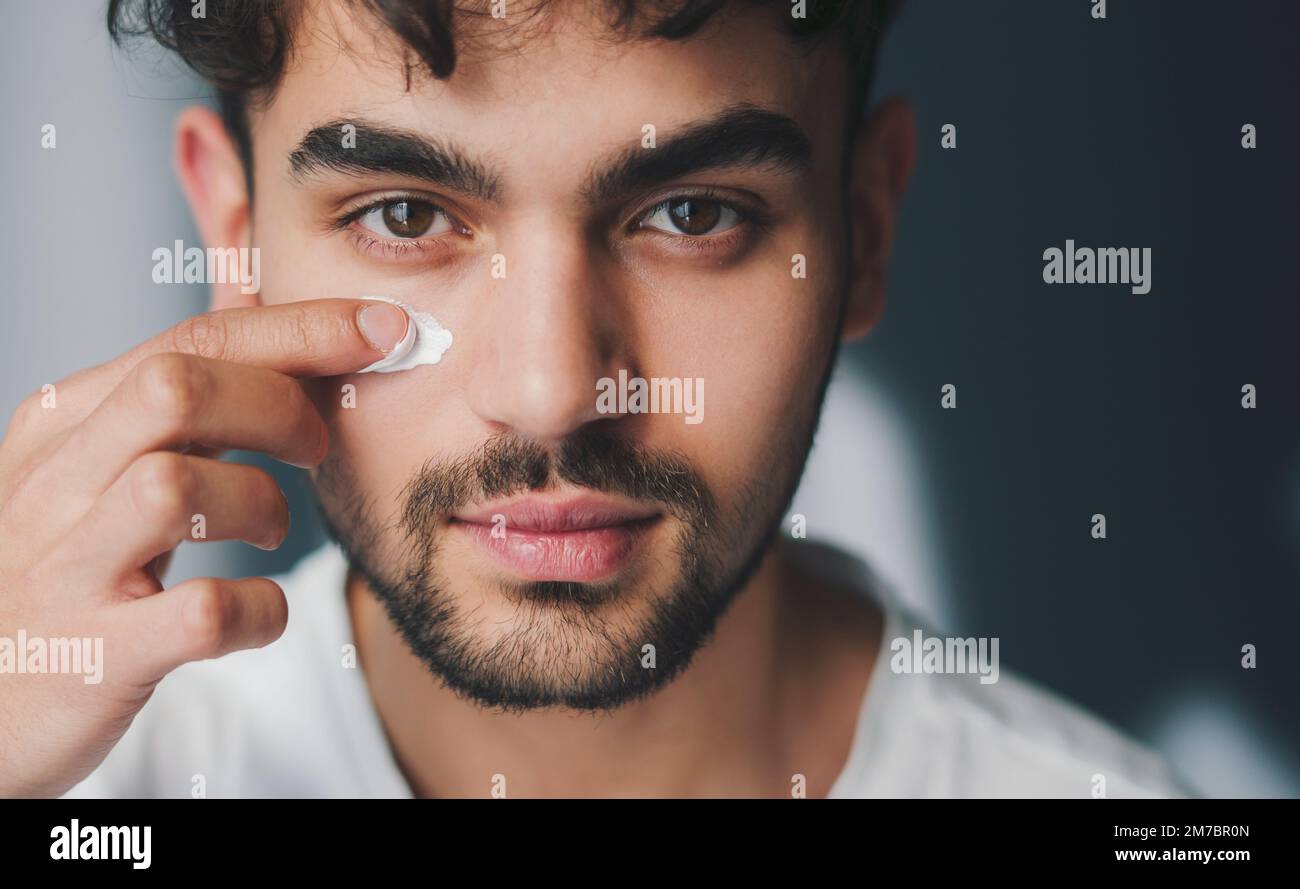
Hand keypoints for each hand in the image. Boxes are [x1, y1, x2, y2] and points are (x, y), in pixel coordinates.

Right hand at [0, 298, 408, 796]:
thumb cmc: (68, 566)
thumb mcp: (99, 462)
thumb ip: (173, 388)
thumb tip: (254, 288)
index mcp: (64, 421)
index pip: (191, 339)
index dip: (303, 328)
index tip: (387, 329)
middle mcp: (53, 484)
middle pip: (175, 391)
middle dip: (278, 402)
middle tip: (317, 444)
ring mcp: (67, 570)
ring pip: (176, 488)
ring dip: (262, 503)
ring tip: (272, 528)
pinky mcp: (95, 655)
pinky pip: (203, 612)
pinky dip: (259, 606)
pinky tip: (259, 609)